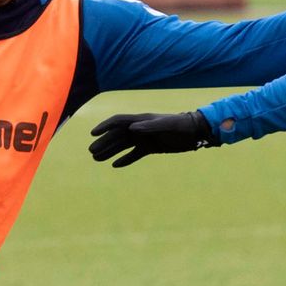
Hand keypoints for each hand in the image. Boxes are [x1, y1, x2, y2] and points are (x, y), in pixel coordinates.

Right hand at [89, 111, 217, 167]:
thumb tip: (131, 129)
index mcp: (141, 120)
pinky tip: (116, 165)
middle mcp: (140, 129)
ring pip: (123, 145)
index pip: (118, 121)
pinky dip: (125, 159)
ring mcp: (145, 138)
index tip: (93, 134)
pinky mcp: (151, 148)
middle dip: (104, 143)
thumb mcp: (166, 125)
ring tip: (97, 159)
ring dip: (110, 151)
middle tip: (91, 153)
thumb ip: (149, 126)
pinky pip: (134, 154)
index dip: (104, 126)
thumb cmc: (180, 126)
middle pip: (117, 135)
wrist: (194, 132)